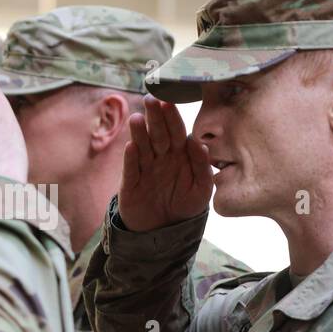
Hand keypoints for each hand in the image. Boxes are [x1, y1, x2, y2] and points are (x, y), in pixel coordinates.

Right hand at [118, 97, 213, 230]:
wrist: (164, 232)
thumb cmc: (185, 207)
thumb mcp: (201, 189)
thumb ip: (202, 165)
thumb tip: (198, 141)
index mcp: (179, 154)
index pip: (176, 131)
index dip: (172, 117)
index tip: (169, 101)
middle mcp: (160, 157)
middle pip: (157, 133)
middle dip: (154, 117)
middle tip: (151, 99)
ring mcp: (144, 169)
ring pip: (142, 147)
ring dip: (140, 133)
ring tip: (137, 118)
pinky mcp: (131, 184)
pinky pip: (131, 169)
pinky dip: (131, 158)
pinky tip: (132, 146)